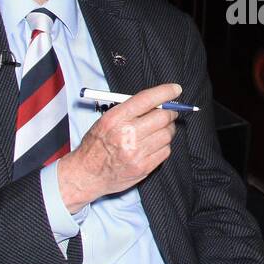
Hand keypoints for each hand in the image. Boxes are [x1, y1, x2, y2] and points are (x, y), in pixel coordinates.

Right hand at [56, 82, 180, 211]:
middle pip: (163, 117)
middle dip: (170, 113)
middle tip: (169, 113)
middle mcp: (127, 134)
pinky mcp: (143, 167)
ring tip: (159, 130)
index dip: (165, 92)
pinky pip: (166, 151)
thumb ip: (130, 110)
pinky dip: (164, 145)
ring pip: (167, 134)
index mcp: (115, 118)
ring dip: (168, 129)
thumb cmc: (96, 145)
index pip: (147, 99)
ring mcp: (136, 152)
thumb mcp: (105, 120)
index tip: (175, 89)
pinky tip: (154, 145)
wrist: (87, 174)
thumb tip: (158, 101)